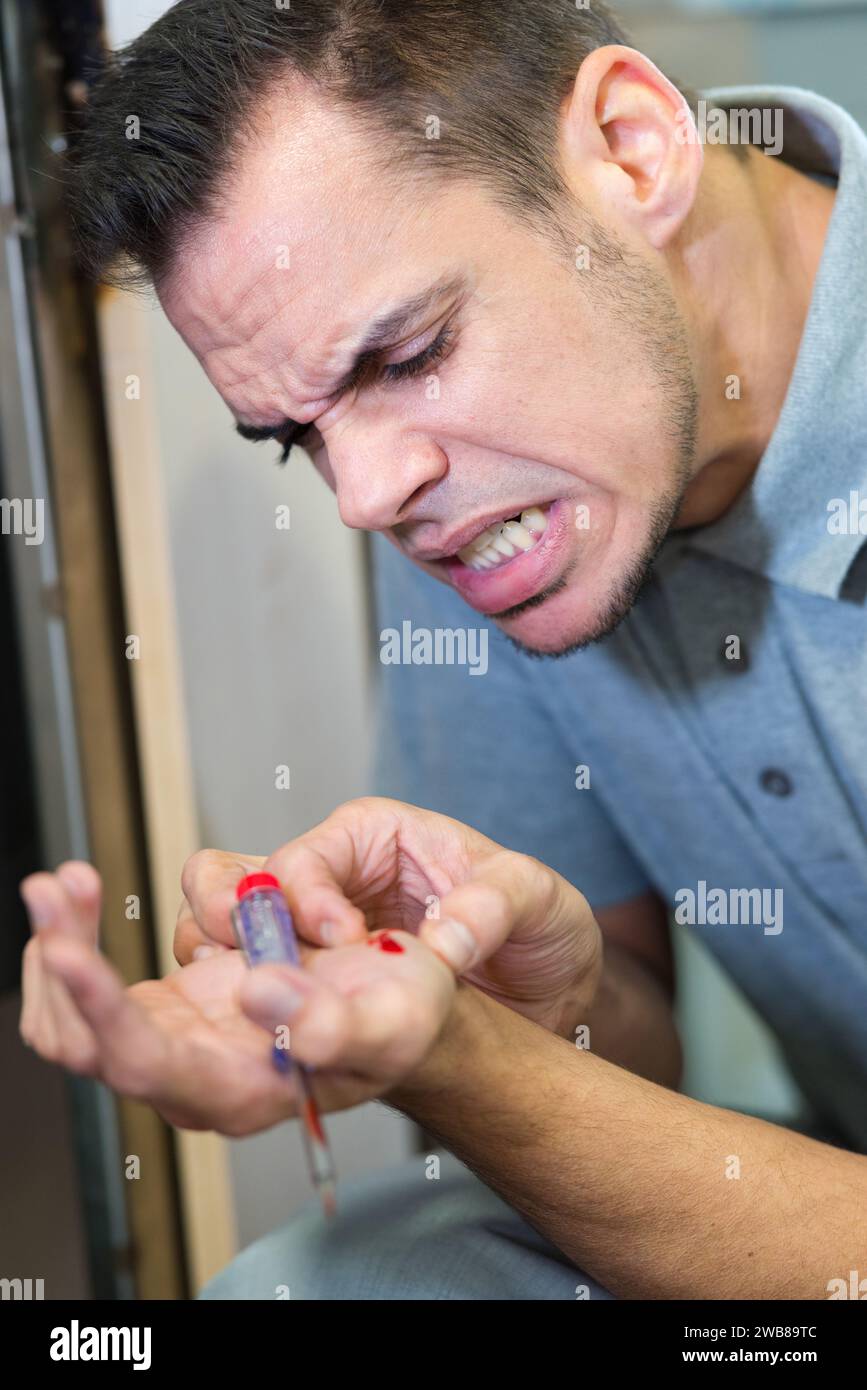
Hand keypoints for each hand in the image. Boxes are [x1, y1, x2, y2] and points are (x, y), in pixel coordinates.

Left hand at [18, 861, 453, 1134]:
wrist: (393, 1007)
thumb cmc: (398, 1018)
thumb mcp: (394, 1020)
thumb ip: (332, 1024)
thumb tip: (258, 992)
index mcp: (238, 1094)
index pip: (141, 1063)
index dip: (97, 1009)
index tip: (68, 950)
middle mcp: (187, 1079)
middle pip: (76, 1040)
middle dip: (59, 956)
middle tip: (56, 883)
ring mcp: (166, 1044)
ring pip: (66, 1013)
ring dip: (57, 940)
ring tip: (66, 879)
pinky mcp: (160, 1009)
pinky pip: (86, 982)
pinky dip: (75, 934)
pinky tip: (81, 894)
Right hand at [176, 797, 602, 1037]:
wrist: (544, 1001)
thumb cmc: (537, 930)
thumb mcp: (541, 901)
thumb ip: (496, 902)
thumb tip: (445, 936)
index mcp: (371, 837)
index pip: (306, 857)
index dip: (309, 900)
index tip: (345, 944)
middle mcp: (327, 880)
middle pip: (236, 883)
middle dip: (226, 918)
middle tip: (252, 968)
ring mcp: (307, 939)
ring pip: (220, 935)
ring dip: (224, 969)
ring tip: (255, 1008)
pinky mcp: (306, 991)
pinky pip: (248, 993)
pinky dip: (240, 1014)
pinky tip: (269, 1038)